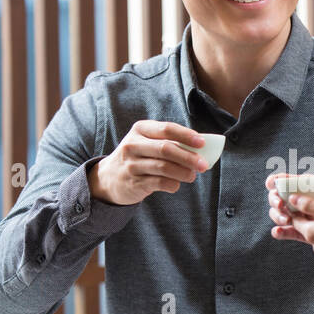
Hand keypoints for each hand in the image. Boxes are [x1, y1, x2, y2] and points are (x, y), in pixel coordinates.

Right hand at [90, 121, 208, 205]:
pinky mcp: (133, 182)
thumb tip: (201, 149)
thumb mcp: (148, 143)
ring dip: (183, 172)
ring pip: (163, 167)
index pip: (166, 129)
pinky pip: (158, 183)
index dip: (186, 135)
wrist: (110, 177)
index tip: (202, 143)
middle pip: (166, 149)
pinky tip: (176, 184)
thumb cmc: (138, 156)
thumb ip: (170, 143)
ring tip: (192, 176)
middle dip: (188, 157)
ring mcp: (131, 164)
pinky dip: (172, 184)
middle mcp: (133, 145)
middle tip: (203, 165)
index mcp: (140, 129)